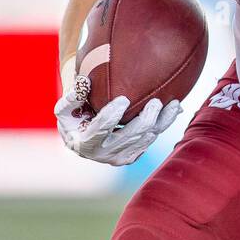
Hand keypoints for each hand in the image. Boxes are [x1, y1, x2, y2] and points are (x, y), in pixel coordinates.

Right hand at [54, 55, 182, 165]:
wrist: (79, 137)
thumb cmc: (71, 118)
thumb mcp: (65, 108)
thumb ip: (74, 96)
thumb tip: (84, 82)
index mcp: (86, 143)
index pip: (101, 128)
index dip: (112, 115)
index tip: (124, 99)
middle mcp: (104, 154)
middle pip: (130, 136)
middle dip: (145, 119)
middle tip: (156, 101)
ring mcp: (119, 157)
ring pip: (145, 139)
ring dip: (161, 122)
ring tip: (173, 103)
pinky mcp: (131, 156)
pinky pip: (150, 141)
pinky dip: (163, 125)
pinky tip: (174, 109)